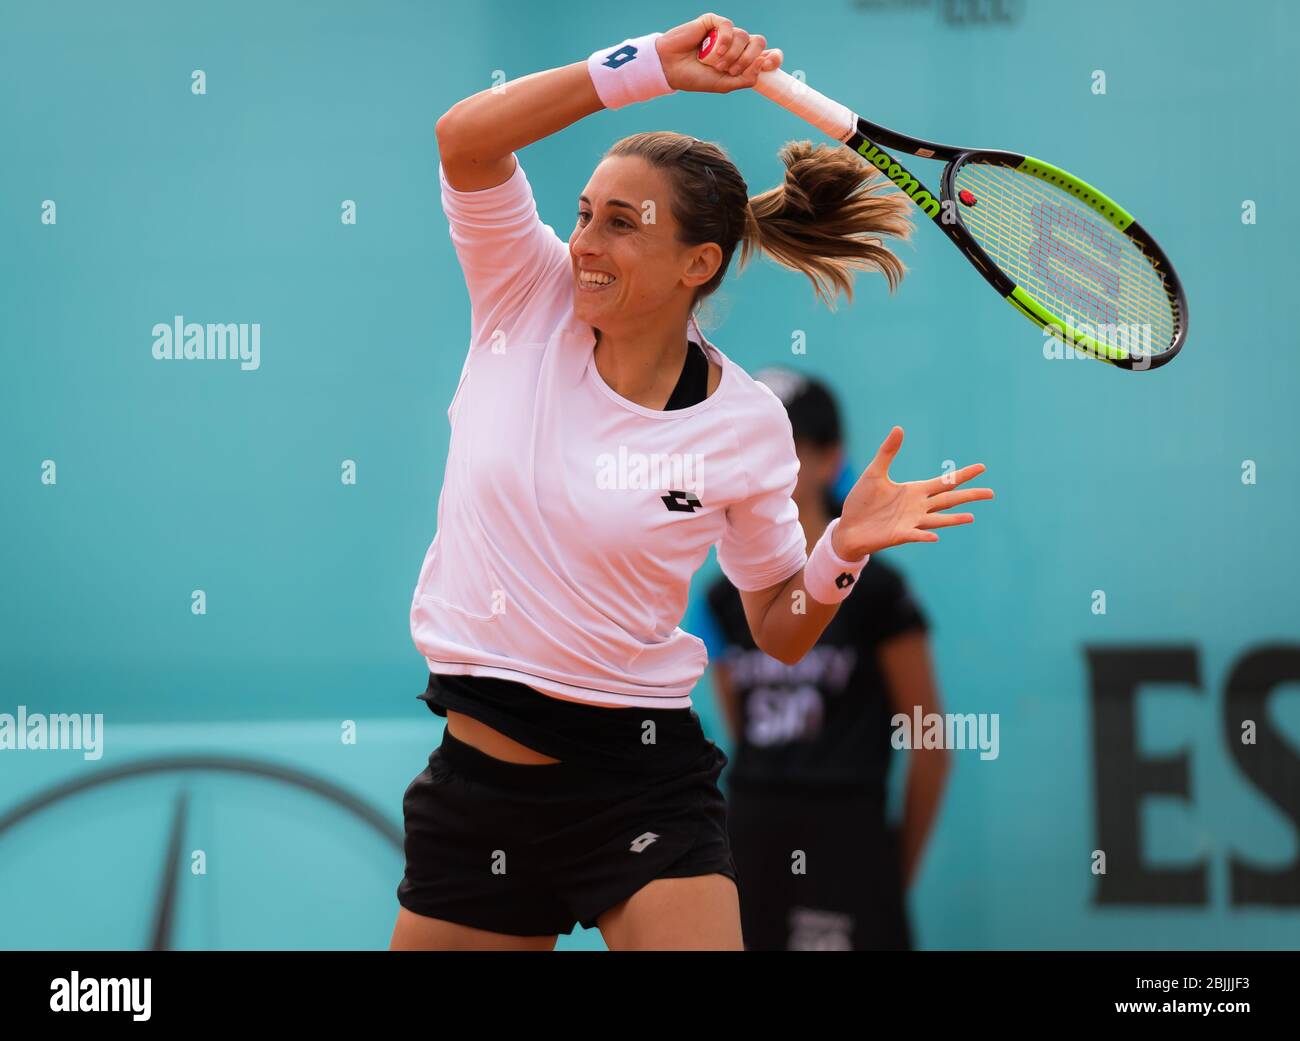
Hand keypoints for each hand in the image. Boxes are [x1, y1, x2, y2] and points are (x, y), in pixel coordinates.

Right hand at [656, 13, 781, 93]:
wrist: (671, 69)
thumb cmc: (696, 77)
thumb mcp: (724, 84)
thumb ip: (745, 79)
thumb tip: (762, 63)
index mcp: (742, 60)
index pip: (767, 54)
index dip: (774, 57)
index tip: (770, 64)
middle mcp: (736, 45)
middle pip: (759, 42)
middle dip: (748, 58)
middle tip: (731, 70)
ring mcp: (725, 33)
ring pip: (743, 36)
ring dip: (732, 54)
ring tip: (715, 64)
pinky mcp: (714, 22)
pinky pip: (729, 26)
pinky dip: (724, 40)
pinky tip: (714, 51)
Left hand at [832, 427, 993, 558]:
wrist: (848, 527)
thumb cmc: (862, 501)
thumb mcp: (874, 473)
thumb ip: (888, 452)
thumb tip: (899, 428)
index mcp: (914, 491)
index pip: (944, 482)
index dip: (962, 475)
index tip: (982, 467)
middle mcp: (917, 507)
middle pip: (948, 500)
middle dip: (969, 495)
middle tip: (991, 493)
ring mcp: (910, 522)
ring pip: (938, 519)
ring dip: (954, 519)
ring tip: (972, 517)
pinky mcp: (899, 535)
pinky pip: (915, 535)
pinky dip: (924, 535)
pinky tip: (935, 537)